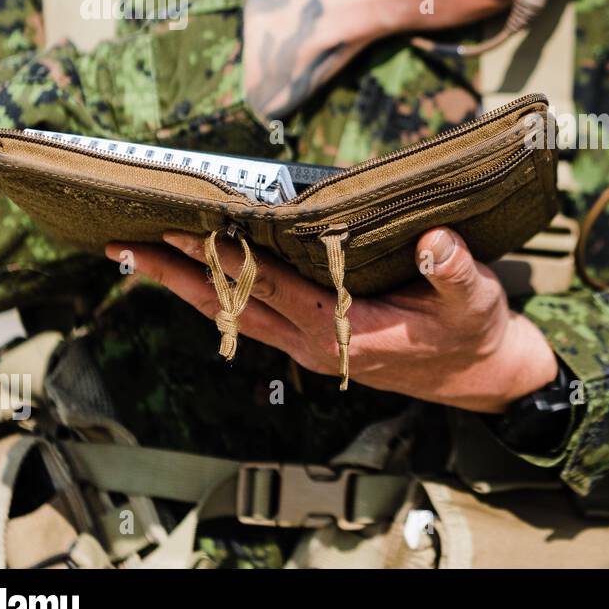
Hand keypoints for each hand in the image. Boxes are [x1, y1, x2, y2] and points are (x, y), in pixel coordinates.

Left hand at [106, 227, 558, 413]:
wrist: (484, 376)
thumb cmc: (476, 331)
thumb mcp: (476, 298)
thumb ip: (453, 270)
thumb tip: (434, 238)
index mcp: (345, 330)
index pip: (272, 289)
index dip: (227, 261)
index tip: (182, 232)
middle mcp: (315, 343)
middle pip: (233, 306)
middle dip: (178, 275)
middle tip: (124, 246)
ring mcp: (311, 347)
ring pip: (235, 317)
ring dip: (188, 288)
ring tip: (140, 259)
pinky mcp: (315, 343)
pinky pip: (254, 319)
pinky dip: (220, 296)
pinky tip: (198, 278)